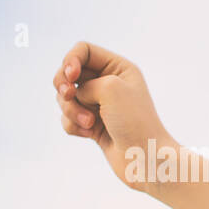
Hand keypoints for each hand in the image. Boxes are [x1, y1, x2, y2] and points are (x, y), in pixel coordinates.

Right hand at [53, 41, 175, 191]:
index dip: (70, 60)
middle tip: (69, 95)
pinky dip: (73, 125)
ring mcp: (99, 104)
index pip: (83, 50)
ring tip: (89, 122)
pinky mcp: (92, 124)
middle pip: (68, 73)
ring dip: (71, 109)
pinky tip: (89, 134)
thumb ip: (83, 82)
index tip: (71, 77)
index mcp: (118, 68)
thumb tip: (71, 95)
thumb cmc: (134, 121)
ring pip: (65, 98)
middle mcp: (109, 83)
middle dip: (64, 85)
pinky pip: (67, 118)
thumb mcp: (109, 88)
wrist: (145, 158)